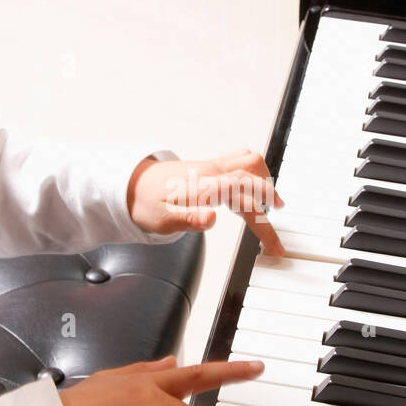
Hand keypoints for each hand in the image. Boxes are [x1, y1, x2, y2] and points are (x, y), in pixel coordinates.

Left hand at [127, 148, 286, 255]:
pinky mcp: (211, 165)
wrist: (131, 184)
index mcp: (202, 187)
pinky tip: (254, 188)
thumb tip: (211, 219)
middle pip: (254, 178)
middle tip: (274, 233)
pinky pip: (241, 160)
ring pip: (251, 162)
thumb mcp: (161, 221)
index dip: (263, 222)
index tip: (274, 246)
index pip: (244, 199)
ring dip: (265, 182)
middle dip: (271, 204)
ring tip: (270, 205)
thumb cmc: (145, 204)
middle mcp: (211, 172)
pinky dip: (255, 173)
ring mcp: (212, 165)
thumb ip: (188, 220)